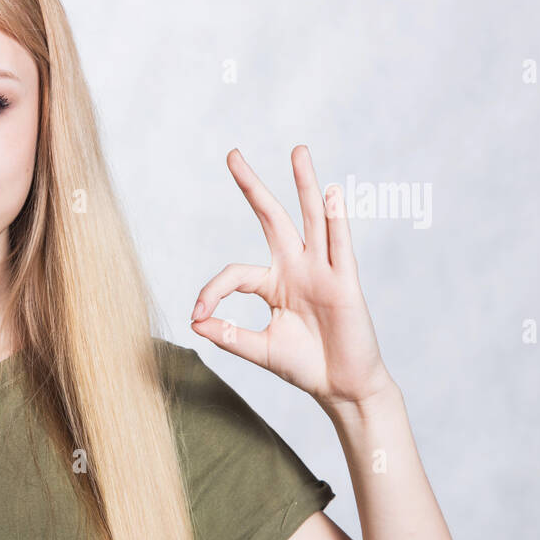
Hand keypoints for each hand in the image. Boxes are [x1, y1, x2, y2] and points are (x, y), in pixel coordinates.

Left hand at [189, 145, 393, 408]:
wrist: (343, 388)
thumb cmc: (306, 366)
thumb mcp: (260, 350)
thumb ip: (229, 335)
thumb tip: (194, 321)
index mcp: (274, 284)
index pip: (235, 273)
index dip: (212, 290)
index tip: (198, 312)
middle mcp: (297, 269)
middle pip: (272, 219)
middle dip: (252, 187)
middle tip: (232, 154)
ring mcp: (322, 272)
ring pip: (311, 220)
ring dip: (304, 185)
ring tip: (298, 151)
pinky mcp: (345, 283)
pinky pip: (340, 246)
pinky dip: (336, 220)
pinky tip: (331, 193)